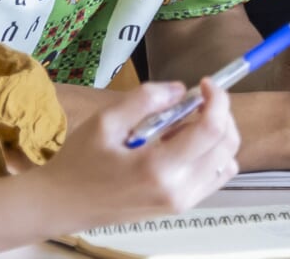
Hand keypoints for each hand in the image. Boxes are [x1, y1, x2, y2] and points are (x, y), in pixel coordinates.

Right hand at [36, 80, 241, 229]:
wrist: (61, 204)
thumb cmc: (79, 162)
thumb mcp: (105, 121)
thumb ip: (146, 100)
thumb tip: (181, 89)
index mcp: (158, 168)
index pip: (212, 129)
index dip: (217, 98)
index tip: (205, 82)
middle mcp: (178, 190)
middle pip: (227, 145)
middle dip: (220, 114)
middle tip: (195, 101)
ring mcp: (181, 203)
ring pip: (227, 162)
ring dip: (217, 136)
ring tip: (183, 126)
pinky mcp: (179, 208)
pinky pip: (214, 178)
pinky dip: (211, 156)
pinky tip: (182, 146)